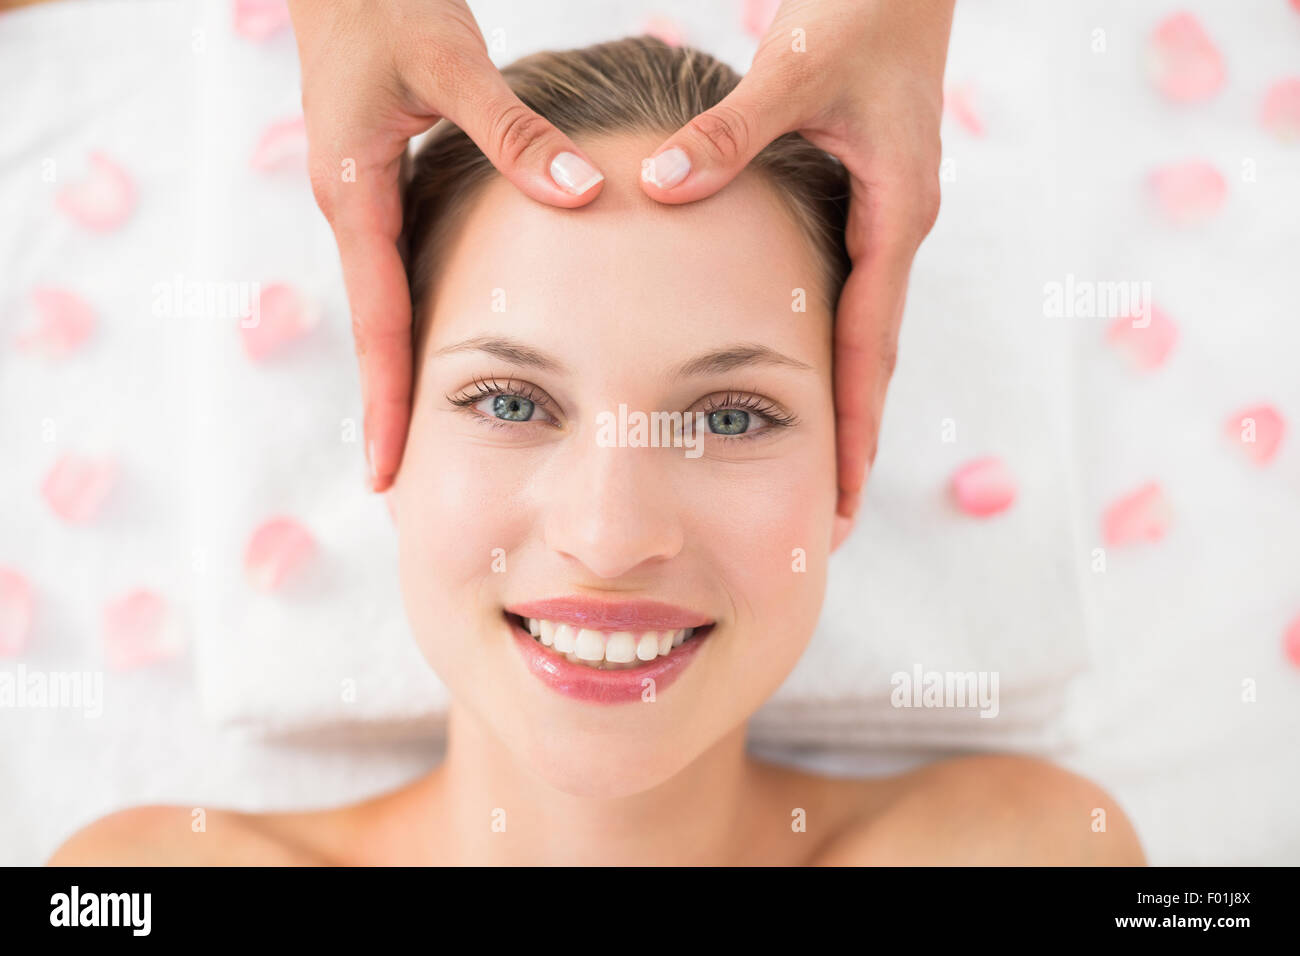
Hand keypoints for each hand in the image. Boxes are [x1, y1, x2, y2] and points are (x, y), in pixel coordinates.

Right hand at [287, 0, 605, 490]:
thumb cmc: (384, 2)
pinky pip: (398, 263)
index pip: (377, 321)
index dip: (387, 400)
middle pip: (374, 328)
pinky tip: (443, 337)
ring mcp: (360, 197)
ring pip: (384, 300)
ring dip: (400, 366)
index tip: (387, 471)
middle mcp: (351, 208)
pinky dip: (418, 312)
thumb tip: (581, 198)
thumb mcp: (451, 62)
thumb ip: (516, 134)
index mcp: (355, 194)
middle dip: (386, 404)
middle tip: (399, 480)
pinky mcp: (377, 180)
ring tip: (422, 431)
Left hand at [638, 0, 954, 539]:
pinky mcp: (868, 201)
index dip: (854, 422)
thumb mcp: (793, 68)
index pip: (869, 343)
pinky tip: (800, 372)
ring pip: (864, 329)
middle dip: (857, 435)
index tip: (844, 494)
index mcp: (890, 213)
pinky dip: (830, 344)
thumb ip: (728, 136)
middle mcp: (894, 227)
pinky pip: (848, 291)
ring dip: (846, 398)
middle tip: (836, 512)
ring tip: (823, 468)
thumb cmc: (860, 11)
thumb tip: (659, 189)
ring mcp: (885, 218)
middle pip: (874, 356)